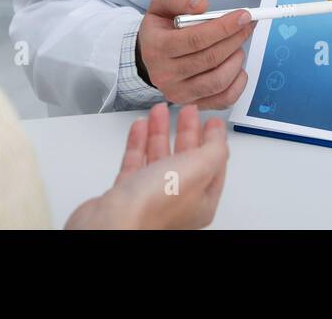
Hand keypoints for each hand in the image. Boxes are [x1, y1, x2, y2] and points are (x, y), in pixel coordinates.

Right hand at [66, 103, 228, 229]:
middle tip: (187, 111)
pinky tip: (140, 126)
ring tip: (160, 110)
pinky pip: (135, 162)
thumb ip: (214, 150)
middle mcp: (176, 200)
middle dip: (187, 131)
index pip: (212, 165)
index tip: (211, 121)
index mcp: (200, 200)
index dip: (213, 140)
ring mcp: (150, 197)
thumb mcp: (199, 168)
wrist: (112, 222)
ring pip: (159, 158)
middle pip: (186, 159)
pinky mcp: (126, 193)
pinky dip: (138, 141)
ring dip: (160, 131)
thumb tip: (219, 137)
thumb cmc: (154, 204)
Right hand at [137, 0, 254, 107]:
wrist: (150, 54)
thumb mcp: (161, 4)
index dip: (224, 27)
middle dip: (235, 38)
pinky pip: (223, 99)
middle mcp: (165, 74)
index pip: (196, 39)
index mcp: (157, 47)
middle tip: (247, 25)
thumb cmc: (160, 29)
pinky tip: (238, 67)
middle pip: (210, 58)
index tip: (243, 16)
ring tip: (238, 45)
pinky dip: (238, 83)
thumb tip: (201, 6)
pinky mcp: (192, 102)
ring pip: (218, 80)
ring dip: (236, 59)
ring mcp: (178, 92)